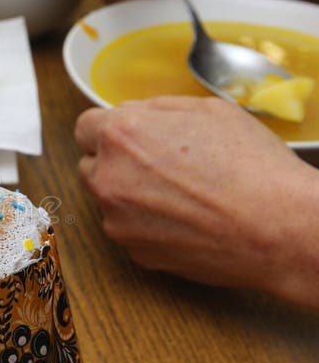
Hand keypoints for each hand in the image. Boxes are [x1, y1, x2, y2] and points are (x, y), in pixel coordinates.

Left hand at [74, 96, 318, 301]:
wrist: (277, 226)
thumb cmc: (250, 165)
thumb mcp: (206, 110)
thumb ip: (156, 110)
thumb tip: (136, 115)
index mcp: (121, 135)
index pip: (85, 127)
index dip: (109, 130)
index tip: (126, 137)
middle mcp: (108, 178)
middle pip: (91, 165)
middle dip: (115, 162)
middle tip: (157, 165)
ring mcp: (117, 221)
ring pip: (109, 201)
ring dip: (130, 195)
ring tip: (180, 194)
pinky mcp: (135, 252)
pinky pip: (130, 231)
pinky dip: (148, 225)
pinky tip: (186, 220)